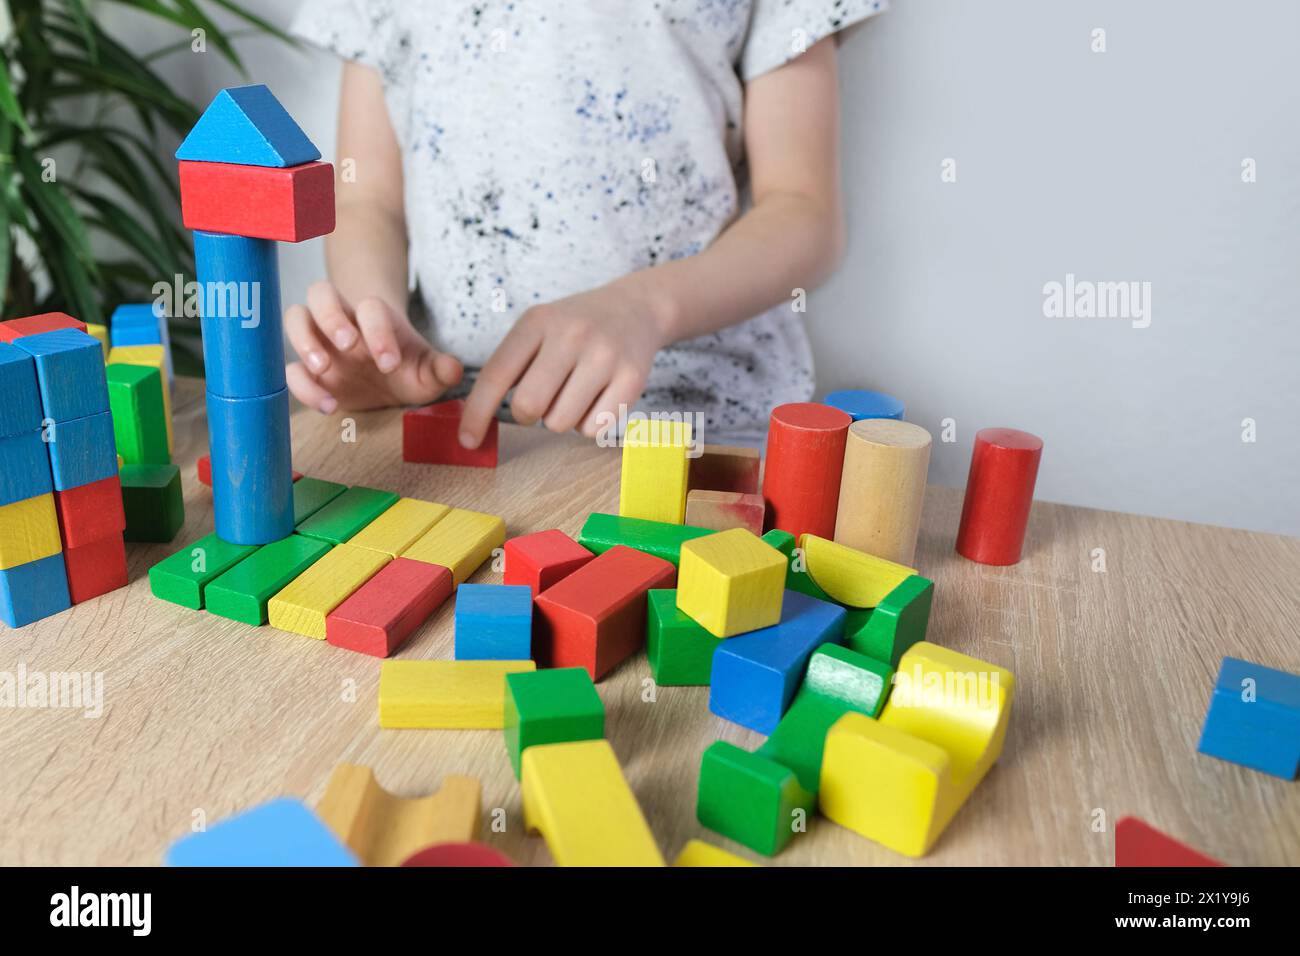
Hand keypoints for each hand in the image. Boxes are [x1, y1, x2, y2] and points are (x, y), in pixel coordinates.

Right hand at [285, 282, 462, 411]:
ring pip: (295, 317)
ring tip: (324, 368)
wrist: (386, 382)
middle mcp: (343, 321)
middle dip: (331, 316)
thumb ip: (441, 369)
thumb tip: (454, 368)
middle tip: (348, 345)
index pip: (370, 307)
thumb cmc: (407, 368)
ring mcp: (319, 341)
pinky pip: (289, 367)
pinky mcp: (306, 369)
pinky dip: (302, 384)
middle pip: (321, 293)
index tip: (390, 363)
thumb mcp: (428, 371)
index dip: (378, 331)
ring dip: (303, 340)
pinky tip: (328, 405)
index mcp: (375, 317)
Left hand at [458, 275, 672, 446]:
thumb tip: (476, 419)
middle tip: (541, 400)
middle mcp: (572, 335)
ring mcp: (605, 357)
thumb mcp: (539, 327)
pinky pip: (593, 429)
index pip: (496, 376)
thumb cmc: (575, 327)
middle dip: (527, 415)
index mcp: (538, 321)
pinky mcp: (632, 379)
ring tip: (573, 393)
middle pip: (529, 406)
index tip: (467, 439)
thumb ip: (510, 365)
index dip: (477, 413)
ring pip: (560, 423)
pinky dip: (588, 424)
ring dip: (560, 418)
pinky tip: (596, 398)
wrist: (636, 309)